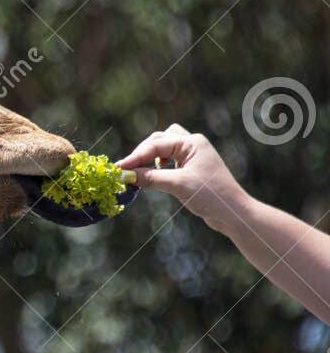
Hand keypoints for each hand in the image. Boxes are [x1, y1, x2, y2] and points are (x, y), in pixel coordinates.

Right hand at [117, 125, 249, 230]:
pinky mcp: (191, 168)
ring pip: (164, 147)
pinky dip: (157, 165)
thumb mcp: (177, 185)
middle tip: (127, 169)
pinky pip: (168, 160)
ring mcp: (192, 156)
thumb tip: (124, 175)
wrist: (233, 212)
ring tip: (140, 170)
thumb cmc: (210, 195)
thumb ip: (150, 178)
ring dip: (150, 156)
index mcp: (192, 143)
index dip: (135, 157)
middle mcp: (192, 145)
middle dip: (142, 153)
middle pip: (159, 139)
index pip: (156, 145)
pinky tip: (153, 175)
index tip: (118, 168)